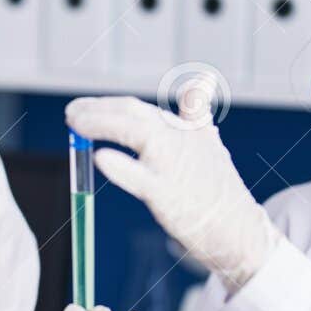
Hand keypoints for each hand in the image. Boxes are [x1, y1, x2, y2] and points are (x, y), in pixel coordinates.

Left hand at [65, 88, 279, 292]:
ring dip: (102, 123)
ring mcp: (174, 166)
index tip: (83, 108)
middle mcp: (179, 140)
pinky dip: (121, 167)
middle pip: (133, 113)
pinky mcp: (169, 195)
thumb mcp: (209, 142)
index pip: (138, 109)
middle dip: (98, 110)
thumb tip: (202, 80)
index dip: (107, 106)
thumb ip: (196, 112)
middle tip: (71, 114)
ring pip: (136, 133)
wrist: (239, 230)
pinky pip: (141, 178)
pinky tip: (101, 158)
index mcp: (183, 129)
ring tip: (75, 122)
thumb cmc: (218, 188)